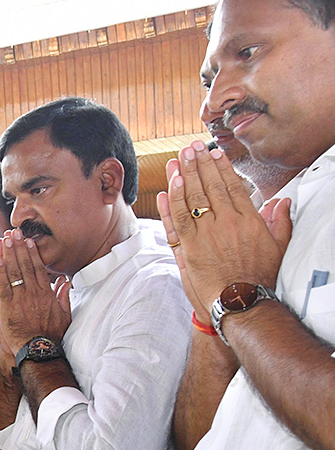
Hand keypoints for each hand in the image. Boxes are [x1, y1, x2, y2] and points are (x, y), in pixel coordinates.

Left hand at [0, 228, 70, 356]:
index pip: (37, 268)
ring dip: (7, 255)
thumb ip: (64, 296)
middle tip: (13, 233)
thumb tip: (65, 281)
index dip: (32, 253)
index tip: (28, 241)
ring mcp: (19, 299)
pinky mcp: (6, 307)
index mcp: (45, 294)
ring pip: (12, 273)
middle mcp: (32, 293)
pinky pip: (1, 286)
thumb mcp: (64, 315)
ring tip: (3, 240)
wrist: (37, 351)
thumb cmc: (51, 335)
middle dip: (18, 248)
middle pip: (24, 266)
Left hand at [157, 140, 291, 315]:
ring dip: (183, 176)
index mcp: (247, 220)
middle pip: (209, 187)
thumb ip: (279, 221)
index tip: (214, 153)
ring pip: (192, 199)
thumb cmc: (259, 277)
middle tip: (191, 147)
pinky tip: (168, 187)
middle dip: (199, 164)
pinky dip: (172, 202)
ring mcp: (205, 235)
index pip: (231, 186)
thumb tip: (282, 202)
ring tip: (178, 159)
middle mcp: (226, 224)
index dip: (221, 168)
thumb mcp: (278, 246)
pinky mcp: (189, 248)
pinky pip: (178, 220)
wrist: (240, 302)